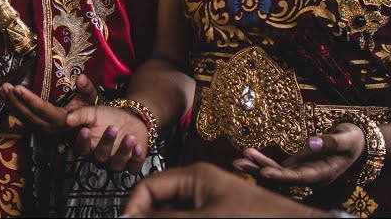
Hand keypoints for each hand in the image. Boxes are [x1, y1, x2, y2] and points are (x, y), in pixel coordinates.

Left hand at [0, 74, 97, 134]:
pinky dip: (14, 108)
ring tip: (2, 89)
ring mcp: (43, 129)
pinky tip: (6, 98)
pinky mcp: (38, 127)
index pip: (43, 109)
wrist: (87, 126)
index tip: (18, 88)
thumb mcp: (90, 98)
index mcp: (62, 120)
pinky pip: (23, 119)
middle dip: (15, 101)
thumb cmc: (88, 109)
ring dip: (11, 104)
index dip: (30, 99)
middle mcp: (50, 127)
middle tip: (5, 86)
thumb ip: (86, 88)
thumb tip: (80, 77)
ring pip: (23, 118)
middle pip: (29, 115)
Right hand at [65, 102, 149, 173]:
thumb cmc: (108, 116)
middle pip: (100, 157)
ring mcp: (117, 162)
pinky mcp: (132, 163)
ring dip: (123, 152)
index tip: (85, 130)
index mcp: (89, 147)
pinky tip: (138, 147)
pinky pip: (133, 168)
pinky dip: (136, 160)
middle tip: (112, 128)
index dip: (83, 142)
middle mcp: (101, 158)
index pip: (81, 150)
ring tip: (129, 137)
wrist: (130, 117)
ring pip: (116, 165)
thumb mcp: (93, 113)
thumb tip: (67, 118)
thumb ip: (80, 115)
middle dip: (106, 143)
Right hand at [121, 162, 329, 217]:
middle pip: (157, 203)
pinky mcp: (215, 215)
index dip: (133, 208)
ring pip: (171, 214)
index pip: (148, 186)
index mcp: (193, 175)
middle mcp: (197, 187)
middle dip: (147, 216)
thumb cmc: (257, 217)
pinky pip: (187, 218)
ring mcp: (207, 204)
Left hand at [231, 123, 365, 186]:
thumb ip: (331, 142)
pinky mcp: (297, 165)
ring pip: (277, 173)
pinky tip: (247, 156)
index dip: (281, 176)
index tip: (263, 173)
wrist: (355, 142)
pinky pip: (277, 167)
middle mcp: (310, 176)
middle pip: (283, 178)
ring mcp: (302, 172)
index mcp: (323, 174)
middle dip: (260, 171)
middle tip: (239, 164)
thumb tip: (312, 143)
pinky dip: (263, 162)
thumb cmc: (352, 139)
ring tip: (237, 162)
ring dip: (257, 167)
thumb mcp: (346, 138)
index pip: (299, 177)